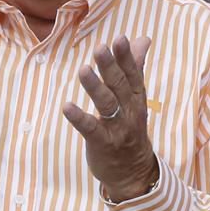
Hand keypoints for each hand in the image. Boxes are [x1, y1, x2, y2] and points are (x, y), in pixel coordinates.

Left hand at [64, 35, 159, 201]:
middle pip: (120, 86)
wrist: (133, 172)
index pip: (134, 75)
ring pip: (107, 105)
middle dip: (110, 67)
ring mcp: (116, 128)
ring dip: (95, 87)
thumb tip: (143, 39)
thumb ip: (136, 67)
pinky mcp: (101, 143)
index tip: (120, 38)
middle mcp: (129, 112)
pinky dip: (78, 118)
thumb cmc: (130, 128)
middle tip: (100, 48)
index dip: (126, 58)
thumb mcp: (136, 98)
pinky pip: (90, 129)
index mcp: (137, 98)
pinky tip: (67, 106)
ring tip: (84, 70)